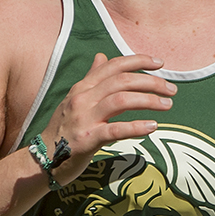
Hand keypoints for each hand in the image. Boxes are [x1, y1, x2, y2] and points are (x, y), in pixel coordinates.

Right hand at [39, 53, 176, 183]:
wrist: (42, 160)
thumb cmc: (63, 130)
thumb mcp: (75, 100)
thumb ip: (91, 78)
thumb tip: (101, 55)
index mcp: (82, 88)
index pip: (113, 66)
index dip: (138, 61)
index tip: (159, 63)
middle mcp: (82, 99)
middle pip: (121, 81)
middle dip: (151, 82)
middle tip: (171, 90)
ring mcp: (84, 119)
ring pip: (121, 100)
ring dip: (148, 101)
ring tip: (167, 105)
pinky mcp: (87, 140)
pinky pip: (115, 130)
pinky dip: (136, 127)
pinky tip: (152, 126)